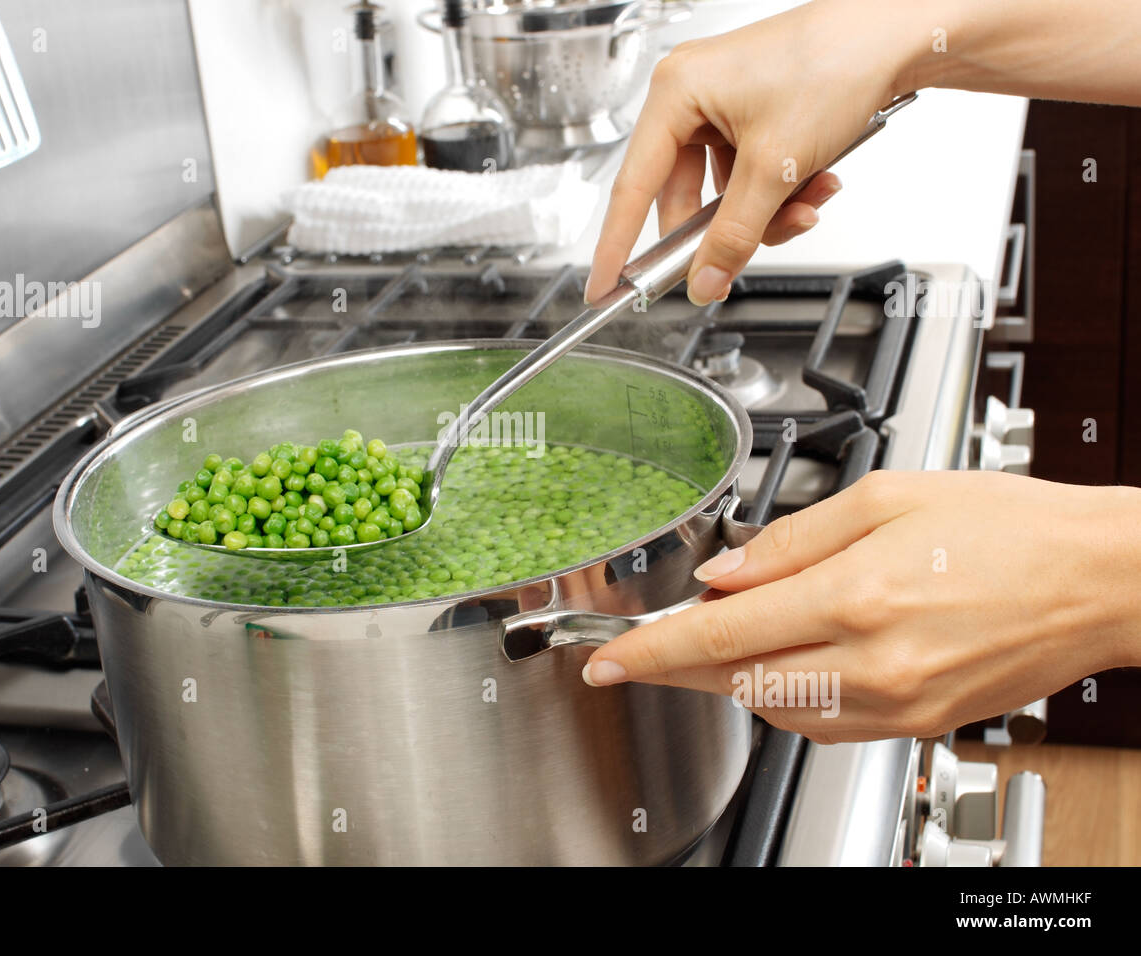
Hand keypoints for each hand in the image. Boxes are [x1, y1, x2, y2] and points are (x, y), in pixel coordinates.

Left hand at [580, 471, 1140, 743]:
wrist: (1098, 578)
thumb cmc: (1010, 526)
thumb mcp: (886, 498)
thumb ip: (789, 540)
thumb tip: (726, 573)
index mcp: (857, 595)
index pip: (720, 636)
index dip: (650, 650)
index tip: (606, 658)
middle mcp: (872, 662)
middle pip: (734, 681)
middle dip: (679, 664)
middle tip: (644, 644)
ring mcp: (895, 704)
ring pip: (773, 708)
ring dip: (732, 677)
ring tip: (727, 636)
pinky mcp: (915, 725)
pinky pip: (821, 723)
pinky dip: (785, 694)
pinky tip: (786, 658)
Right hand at [584, 0, 917, 305]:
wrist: (900, 32)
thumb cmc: (835, 63)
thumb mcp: (775, 168)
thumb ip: (732, 236)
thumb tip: (704, 280)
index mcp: (676, 93)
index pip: (632, 188)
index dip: (617, 246)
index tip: (604, 286)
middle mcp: (692, 95)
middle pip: (684, 196)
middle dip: (726, 229)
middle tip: (738, 259)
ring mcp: (725, 105)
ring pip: (724, 192)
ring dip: (765, 212)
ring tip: (805, 204)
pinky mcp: (756, 114)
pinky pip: (750, 176)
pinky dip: (781, 191)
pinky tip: (815, 183)